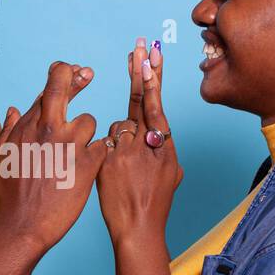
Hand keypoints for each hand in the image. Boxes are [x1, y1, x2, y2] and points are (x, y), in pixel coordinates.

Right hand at [0, 61, 106, 253]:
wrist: (22, 226)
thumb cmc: (7, 198)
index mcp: (25, 127)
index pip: (45, 90)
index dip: (61, 75)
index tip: (71, 69)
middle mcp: (46, 128)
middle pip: (65, 87)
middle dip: (77, 77)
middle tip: (88, 73)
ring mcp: (68, 143)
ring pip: (89, 121)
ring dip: (87, 134)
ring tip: (79, 155)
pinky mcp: (86, 162)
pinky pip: (103, 145)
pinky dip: (99, 153)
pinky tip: (91, 167)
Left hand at [96, 39, 182, 247]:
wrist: (136, 228)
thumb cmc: (156, 203)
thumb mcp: (171, 174)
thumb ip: (162, 147)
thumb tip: (156, 132)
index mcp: (164, 145)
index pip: (156, 104)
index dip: (152, 79)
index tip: (149, 56)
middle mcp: (144, 145)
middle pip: (139, 101)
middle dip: (140, 72)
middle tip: (140, 46)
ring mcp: (122, 152)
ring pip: (118, 126)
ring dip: (121, 136)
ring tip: (129, 165)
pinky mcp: (103, 161)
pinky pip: (102, 143)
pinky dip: (106, 150)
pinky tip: (115, 169)